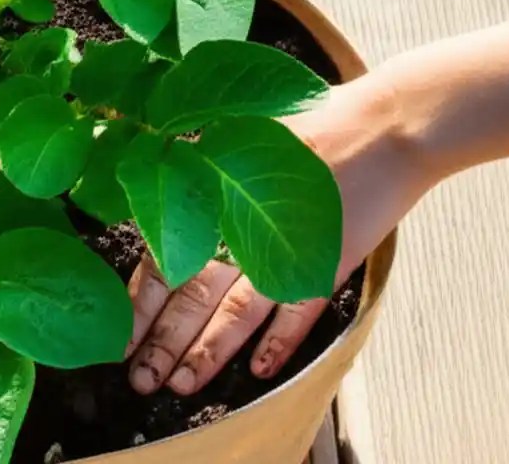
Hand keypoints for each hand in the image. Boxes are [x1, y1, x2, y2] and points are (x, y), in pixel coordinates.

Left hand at [125, 75, 436, 395]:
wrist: (388, 124)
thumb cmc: (308, 123)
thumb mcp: (237, 133)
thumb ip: (197, 169)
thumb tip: (151, 203)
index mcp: (216, 192)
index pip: (165, 257)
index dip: (141, 304)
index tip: (120, 340)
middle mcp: (246, 224)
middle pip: (194, 294)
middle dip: (164, 342)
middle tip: (141, 380)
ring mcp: (290, 247)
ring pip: (239, 311)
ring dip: (209, 352)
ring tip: (183, 386)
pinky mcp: (331, 262)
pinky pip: (299, 311)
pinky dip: (279, 342)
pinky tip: (258, 372)